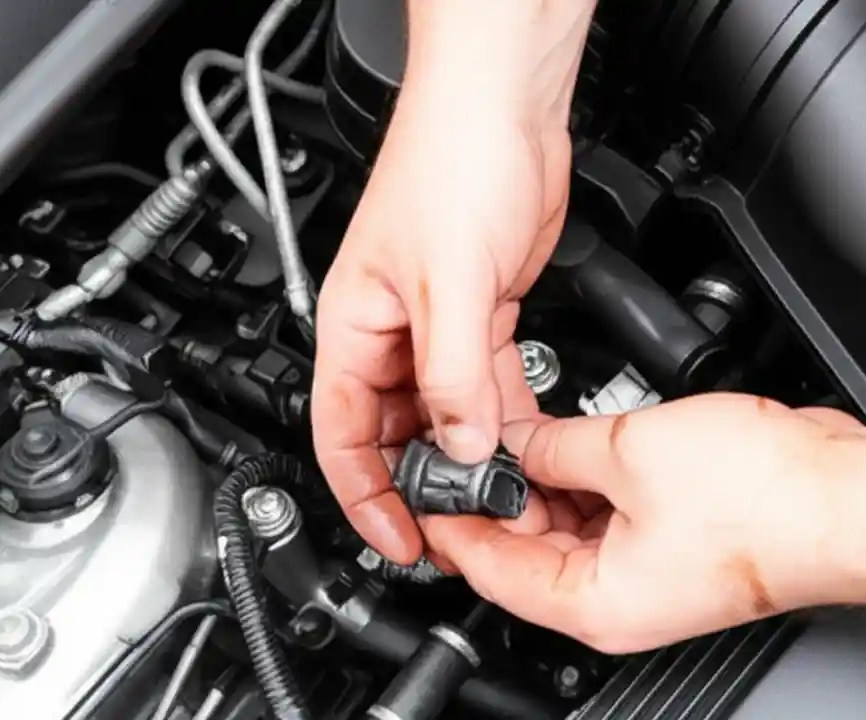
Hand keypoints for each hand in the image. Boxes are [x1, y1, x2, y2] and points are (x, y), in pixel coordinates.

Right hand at [313, 1, 598, 562]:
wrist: (502, 109)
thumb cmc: (450, 163)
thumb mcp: (449, 283)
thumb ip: (453, 373)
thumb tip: (461, 444)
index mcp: (354, 328)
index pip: (341, 436)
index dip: (366, 496)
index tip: (400, 539)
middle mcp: (390, 333)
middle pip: (397, 433)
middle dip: (429, 480)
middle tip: (469, 519)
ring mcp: (436, 325)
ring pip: (446, 413)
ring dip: (473, 453)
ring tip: (506, 491)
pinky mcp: (481, 312)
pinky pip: (486, 383)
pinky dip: (502, 416)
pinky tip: (524, 441)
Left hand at [423, 395, 862, 653]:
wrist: (845, 495)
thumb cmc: (764, 501)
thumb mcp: (628, 451)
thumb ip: (558, 446)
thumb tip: (522, 442)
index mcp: (592, 602)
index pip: (490, 569)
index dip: (452, 522)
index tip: (428, 486)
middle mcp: (617, 600)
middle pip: (525, 551)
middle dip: (499, 495)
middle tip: (471, 449)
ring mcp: (649, 572)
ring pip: (569, 527)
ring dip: (546, 481)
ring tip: (524, 433)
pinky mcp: (677, 542)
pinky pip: (611, 513)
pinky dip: (590, 478)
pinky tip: (580, 439)